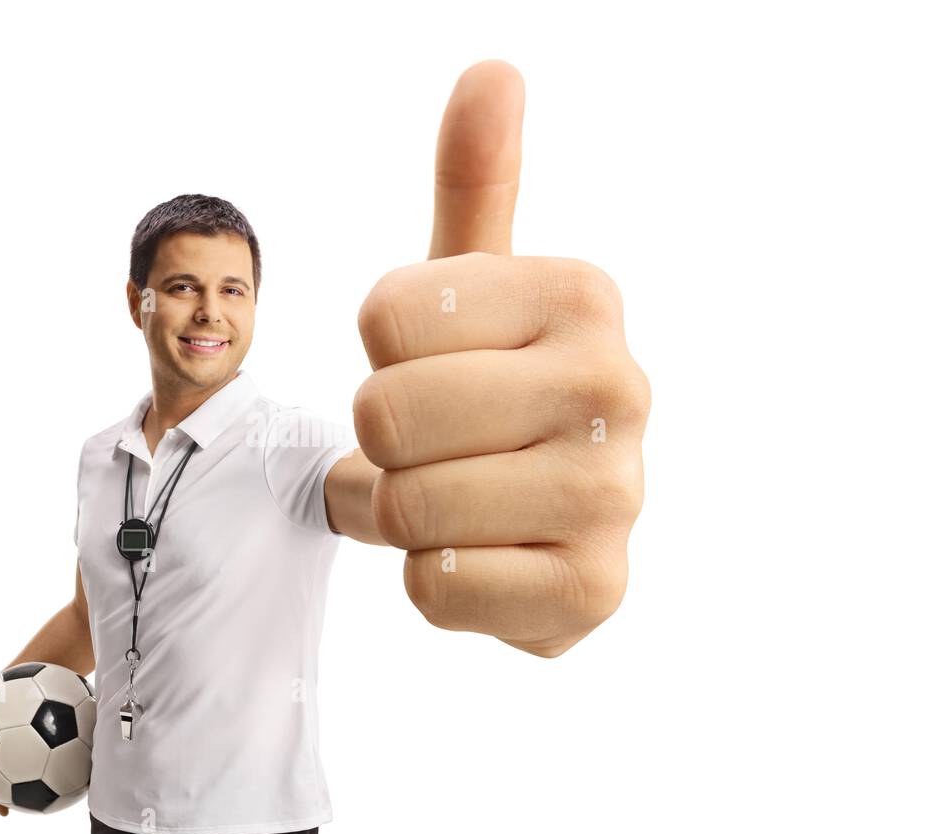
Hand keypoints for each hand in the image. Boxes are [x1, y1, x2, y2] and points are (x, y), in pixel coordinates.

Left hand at [352, 60, 649, 656]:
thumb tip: (491, 73)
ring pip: (408, 505)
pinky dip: (432, 580)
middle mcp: (621, 384)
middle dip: (381, 442)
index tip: (435, 365)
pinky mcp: (595, 590)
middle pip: (386, 412)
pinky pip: (437, 586)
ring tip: (454, 499)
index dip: (380, 355)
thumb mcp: (472, 288)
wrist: (535, 518)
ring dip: (399, 513)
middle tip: (431, 444)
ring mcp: (617, 495)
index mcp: (584, 293)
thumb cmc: (485, 387)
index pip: (383, 318)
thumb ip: (473, 187)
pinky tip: (485, 557)